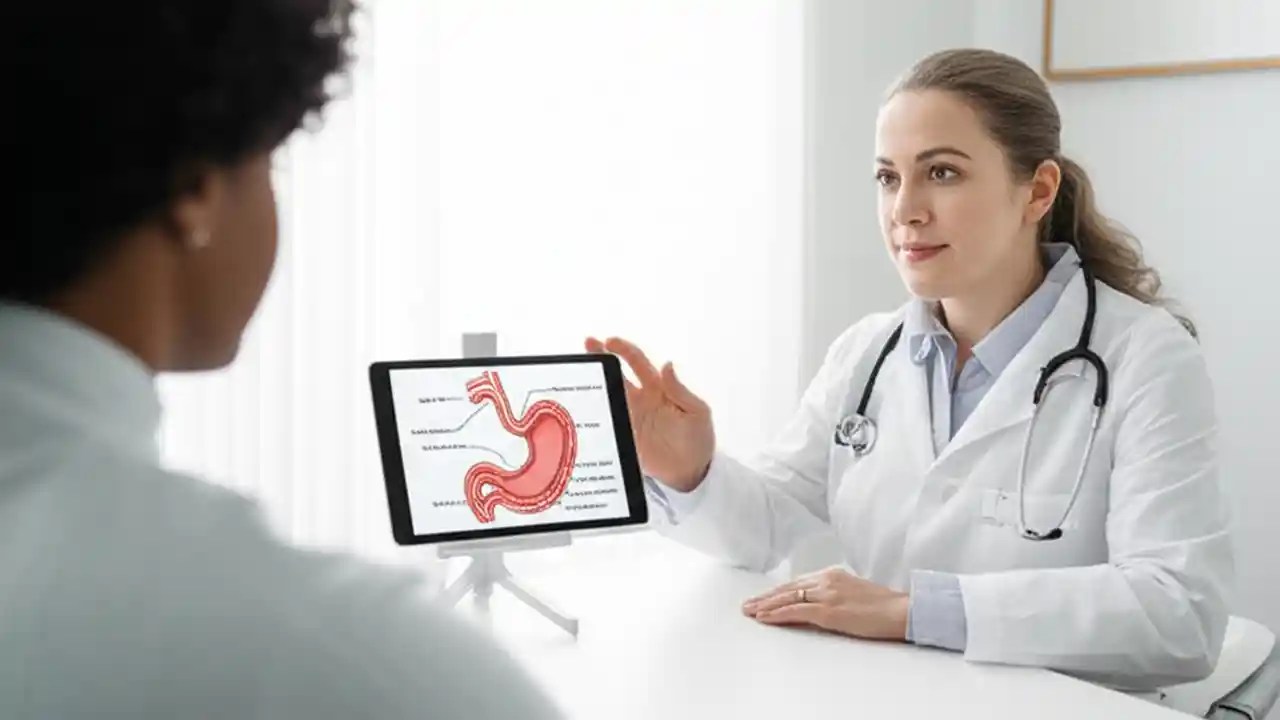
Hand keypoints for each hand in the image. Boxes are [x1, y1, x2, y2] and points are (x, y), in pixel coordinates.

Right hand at [584, 336, 714, 491]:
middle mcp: (642, 400)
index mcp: (659, 389)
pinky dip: (594, 413)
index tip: (609, 342)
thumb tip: (667, 365)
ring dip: (594, 384)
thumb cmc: (699, 441)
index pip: (638, 363)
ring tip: (577, 374)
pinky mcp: (625, 436)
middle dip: (601, 358)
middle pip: (617, 374)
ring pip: (609, 395)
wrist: (692, 474)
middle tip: (587, 344)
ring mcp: (631, 418)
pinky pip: (607, 421)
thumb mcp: (697, 413)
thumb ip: (680, 391)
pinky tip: (581, 406)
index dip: (624, 350)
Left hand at [741, 567, 908, 640]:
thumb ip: (834, 595)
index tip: (763, 597)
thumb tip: (818, 606)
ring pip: (787, 598)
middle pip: (788, 588)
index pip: (797, 582)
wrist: (900, 610)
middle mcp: (826, 580)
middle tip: (747, 604)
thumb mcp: (854, 594)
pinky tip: (764, 618)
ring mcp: (826, 594)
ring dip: (766, 606)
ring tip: (750, 612)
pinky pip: (795, 611)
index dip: (778, 591)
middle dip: (766, 597)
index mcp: (832, 575)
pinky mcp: (828, 610)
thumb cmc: (883, 606)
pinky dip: (777, 614)